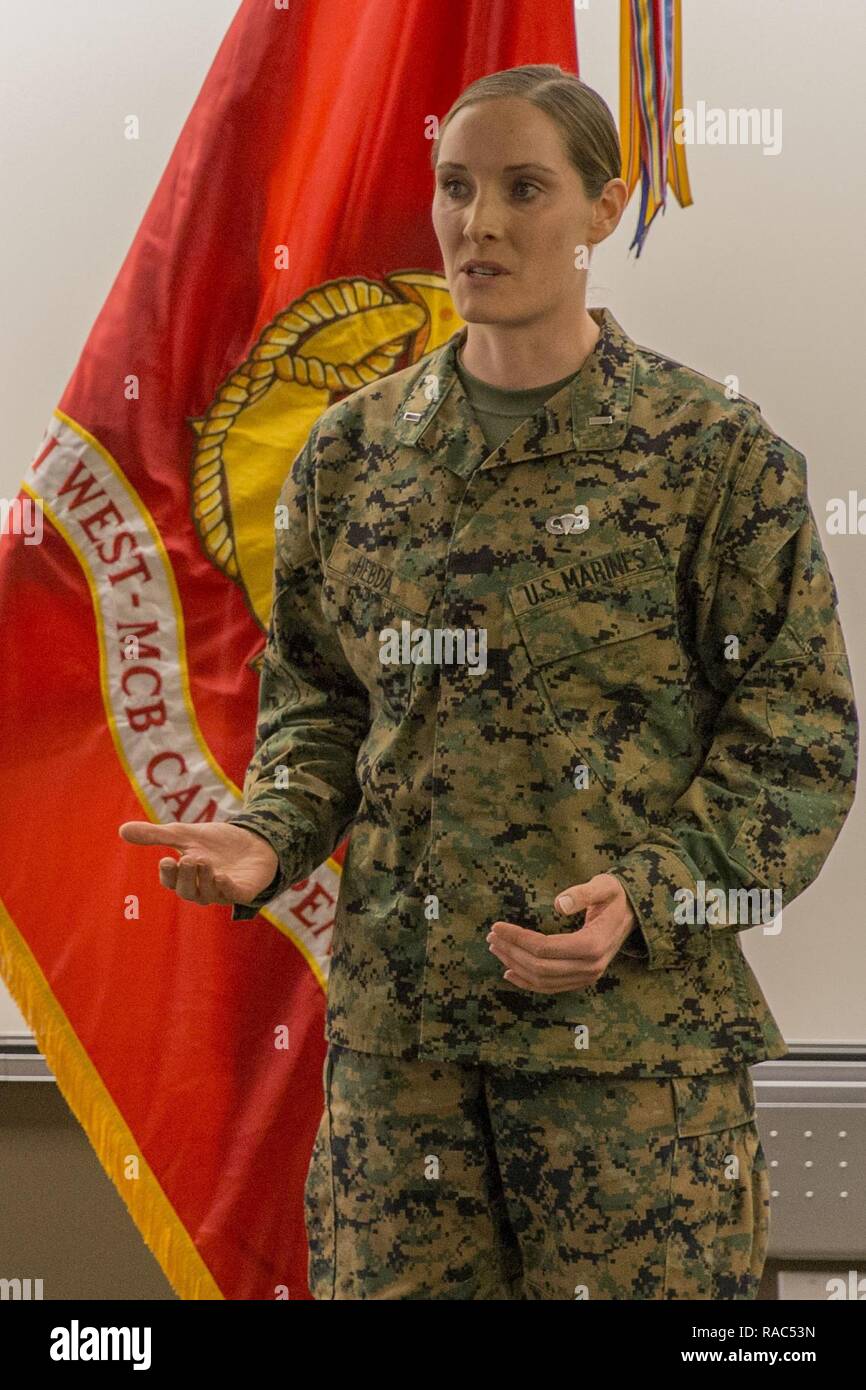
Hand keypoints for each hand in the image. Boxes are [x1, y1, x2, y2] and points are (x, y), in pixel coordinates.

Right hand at [118, 820, 279, 906]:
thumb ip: (155, 835)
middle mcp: (203, 888)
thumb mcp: (183, 834)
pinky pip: (234, 895)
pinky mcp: (245, 890)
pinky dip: (227, 888)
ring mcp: (224, 892)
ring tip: (203, 860)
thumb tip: (121, 830)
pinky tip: (222, 877)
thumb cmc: (214, 842)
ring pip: (209, 894)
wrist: (253, 840)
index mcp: (185, 878)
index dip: (168, 874)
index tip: (166, 859)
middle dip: (186, 876)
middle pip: (188, 891)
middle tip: (188, 858)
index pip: (171, 882)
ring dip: (204, 878)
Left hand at [486, 873, 636, 992]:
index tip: (497, 926)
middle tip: (491, 936)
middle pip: (540, 967)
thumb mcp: (603, 886)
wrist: (632, 913)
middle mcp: (590, 967)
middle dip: (511, 951)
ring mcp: (587, 977)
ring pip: (542, 980)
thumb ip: (583, 894)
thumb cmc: (614, 896)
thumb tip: (559, 904)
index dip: (517, 938)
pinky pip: (551, 987)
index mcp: (593, 945)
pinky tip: (510, 972)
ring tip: (496, 948)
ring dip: (515, 966)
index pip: (545, 948)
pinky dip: (528, 983)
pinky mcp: (582, 979)